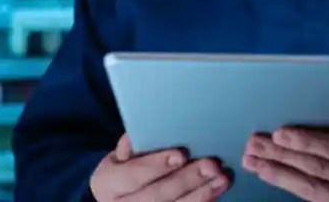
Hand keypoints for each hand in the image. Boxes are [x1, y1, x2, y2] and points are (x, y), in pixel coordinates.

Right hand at [91, 134, 230, 200]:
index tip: (180, 154)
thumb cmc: (121, 173)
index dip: (156, 165)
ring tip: (221, 178)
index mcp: (107, 185)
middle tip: (210, 165)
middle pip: (157, 196)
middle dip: (186, 180)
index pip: (132, 176)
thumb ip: (129, 148)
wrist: (116, 200)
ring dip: (201, 194)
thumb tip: (137, 134)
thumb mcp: (117, 158)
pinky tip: (215, 191)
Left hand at [241, 109, 328, 200]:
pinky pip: (316, 200)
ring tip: (254, 162)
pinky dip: (292, 187)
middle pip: (319, 170)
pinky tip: (272, 175)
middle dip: (282, 157)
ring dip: (279, 175)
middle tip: (255, 144)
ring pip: (313, 190)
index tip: (280, 133)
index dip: (307, 143)